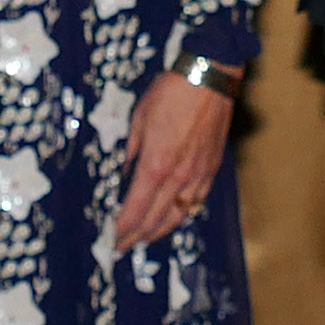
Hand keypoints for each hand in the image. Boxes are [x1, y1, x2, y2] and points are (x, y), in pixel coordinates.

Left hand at [115, 72, 237, 250]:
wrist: (208, 77)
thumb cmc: (171, 93)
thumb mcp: (138, 118)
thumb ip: (130, 151)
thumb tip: (124, 173)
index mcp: (156, 165)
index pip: (136, 209)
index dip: (123, 228)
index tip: (112, 239)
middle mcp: (179, 176)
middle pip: (156, 219)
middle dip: (137, 236)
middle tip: (123, 246)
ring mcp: (198, 174)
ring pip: (178, 215)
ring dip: (160, 231)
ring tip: (145, 238)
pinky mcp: (212, 167)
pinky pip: (197, 201)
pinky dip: (183, 214)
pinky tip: (174, 217)